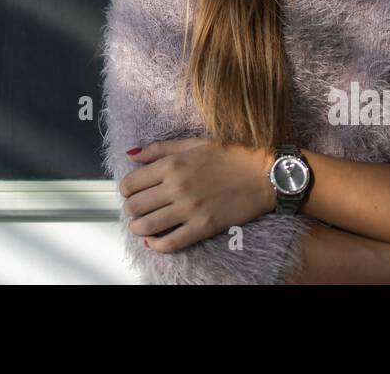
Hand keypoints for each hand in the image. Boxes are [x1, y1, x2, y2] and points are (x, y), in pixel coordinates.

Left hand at [119, 138, 276, 252]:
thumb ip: (159, 149)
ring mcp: (190, 209)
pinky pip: (171, 243)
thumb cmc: (230, 155)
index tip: (131, 192)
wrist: (264, 174)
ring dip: (138, 228)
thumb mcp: (193, 143)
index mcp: (172, 164)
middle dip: (130, 209)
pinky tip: (153, 242)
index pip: (131, 182)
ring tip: (141, 226)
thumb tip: (131, 155)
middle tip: (136, 209)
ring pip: (147, 226)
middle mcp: (177, 186)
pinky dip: (156, 246)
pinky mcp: (204, 227)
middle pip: (135, 206)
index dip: (125, 190)